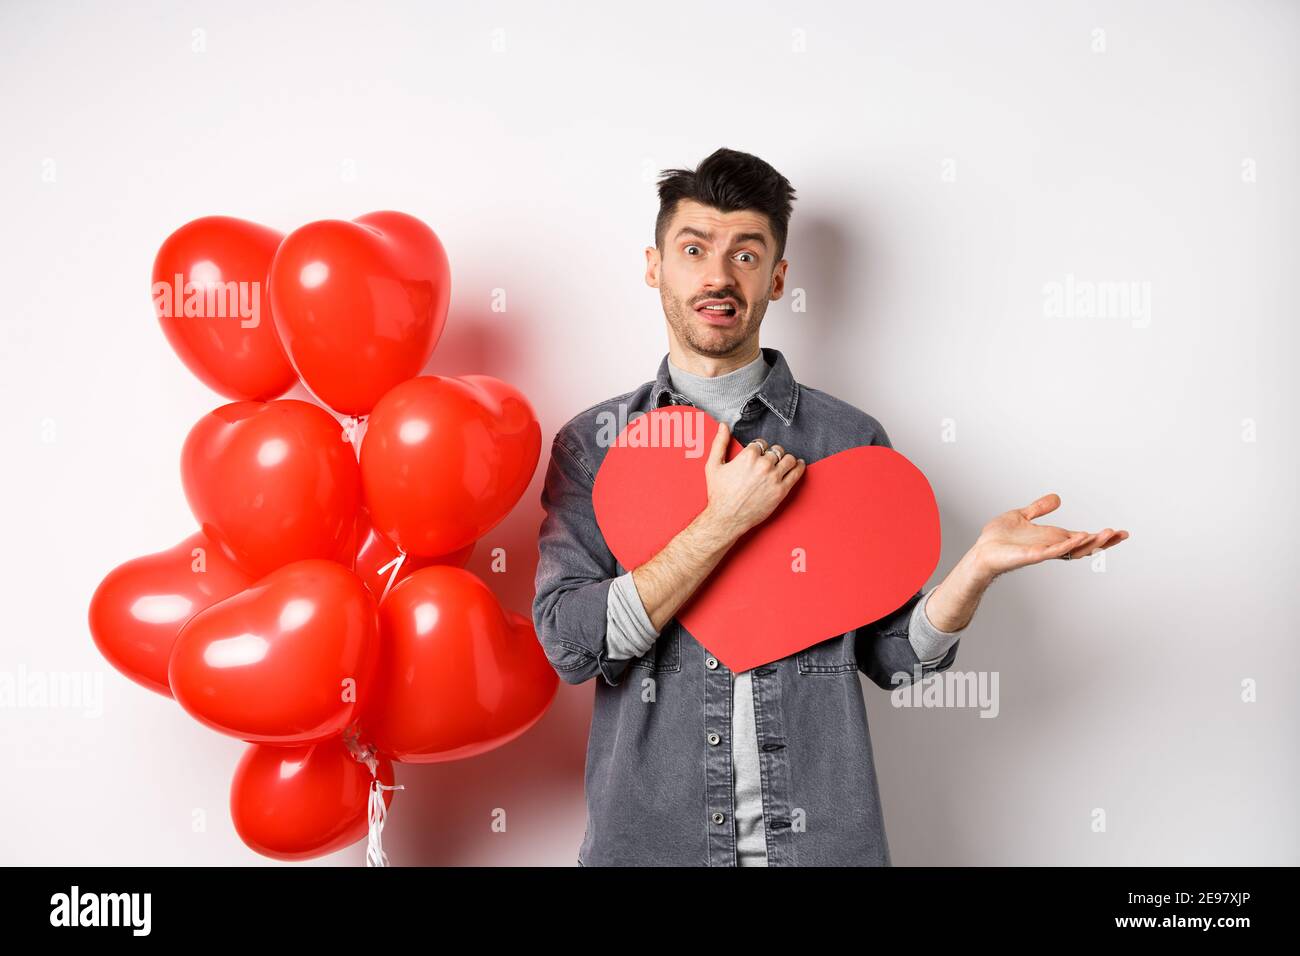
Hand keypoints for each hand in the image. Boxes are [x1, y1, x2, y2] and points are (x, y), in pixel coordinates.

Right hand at [701, 422, 804, 540]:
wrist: (726, 518)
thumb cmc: (719, 493)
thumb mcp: (714, 465)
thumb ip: (719, 443)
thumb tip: (723, 426)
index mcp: (749, 456)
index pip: (761, 443)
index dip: (759, 449)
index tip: (757, 455)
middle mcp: (764, 464)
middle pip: (776, 450)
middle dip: (772, 454)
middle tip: (768, 462)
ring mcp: (774, 477)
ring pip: (789, 459)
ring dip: (786, 459)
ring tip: (783, 462)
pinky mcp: (782, 490)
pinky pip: (796, 473)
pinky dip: (799, 466)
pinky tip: (798, 464)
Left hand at [972, 493, 1128, 581]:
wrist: (980, 550)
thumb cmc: (998, 539)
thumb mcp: (1022, 516)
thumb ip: (1039, 508)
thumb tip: (1057, 498)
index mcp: (1052, 538)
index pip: (1082, 537)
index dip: (1100, 536)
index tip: (1119, 532)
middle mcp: (1050, 547)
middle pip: (1083, 546)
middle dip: (1103, 541)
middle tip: (1121, 534)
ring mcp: (1042, 552)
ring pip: (1071, 549)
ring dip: (1089, 542)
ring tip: (1105, 534)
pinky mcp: (1030, 556)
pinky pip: (1051, 552)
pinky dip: (1065, 546)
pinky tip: (1077, 538)